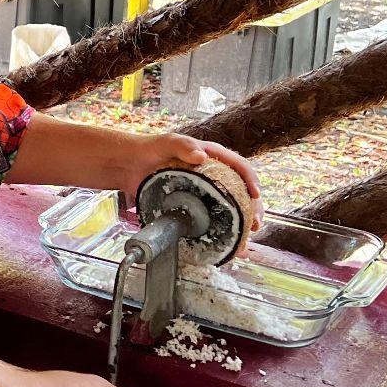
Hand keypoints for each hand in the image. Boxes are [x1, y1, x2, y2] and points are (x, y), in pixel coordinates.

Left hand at [119, 133, 262, 232]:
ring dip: (243, 222)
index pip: (239, 166)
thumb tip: (201, 156)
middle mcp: (214, 174)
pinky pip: (213, 217)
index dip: (250, 180)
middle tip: (256, 223)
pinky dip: (224, 230)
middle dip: (253, 207)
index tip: (255, 194)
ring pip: (232, 206)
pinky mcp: (195, 205)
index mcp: (212, 157)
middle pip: (241, 190)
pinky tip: (231, 244)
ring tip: (248, 237)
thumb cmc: (150, 149)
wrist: (130, 166)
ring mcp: (205, 191)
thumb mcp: (167, 142)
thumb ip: (183, 146)